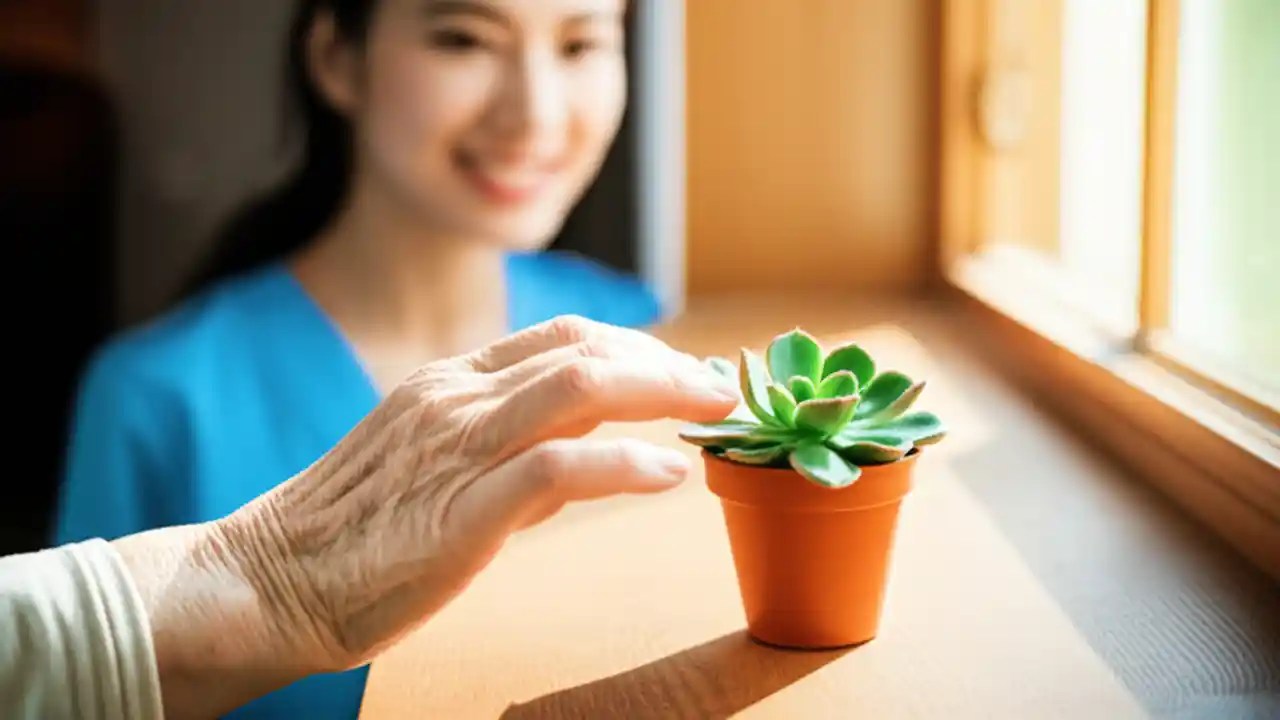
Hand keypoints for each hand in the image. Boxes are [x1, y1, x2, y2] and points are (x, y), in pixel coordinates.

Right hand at [114, 316, 738, 717]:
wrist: (268, 582)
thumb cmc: (355, 535)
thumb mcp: (437, 468)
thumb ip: (515, 453)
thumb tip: (593, 453)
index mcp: (448, 383)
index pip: (561, 339)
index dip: (637, 347)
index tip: (686, 372)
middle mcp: (454, 397)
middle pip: (583, 349)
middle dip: (665, 361)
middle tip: (720, 387)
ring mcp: (454, 447)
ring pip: (576, 387)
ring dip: (661, 390)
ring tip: (713, 410)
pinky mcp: (457, 510)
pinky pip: (557, 469)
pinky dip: (622, 465)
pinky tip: (667, 474)